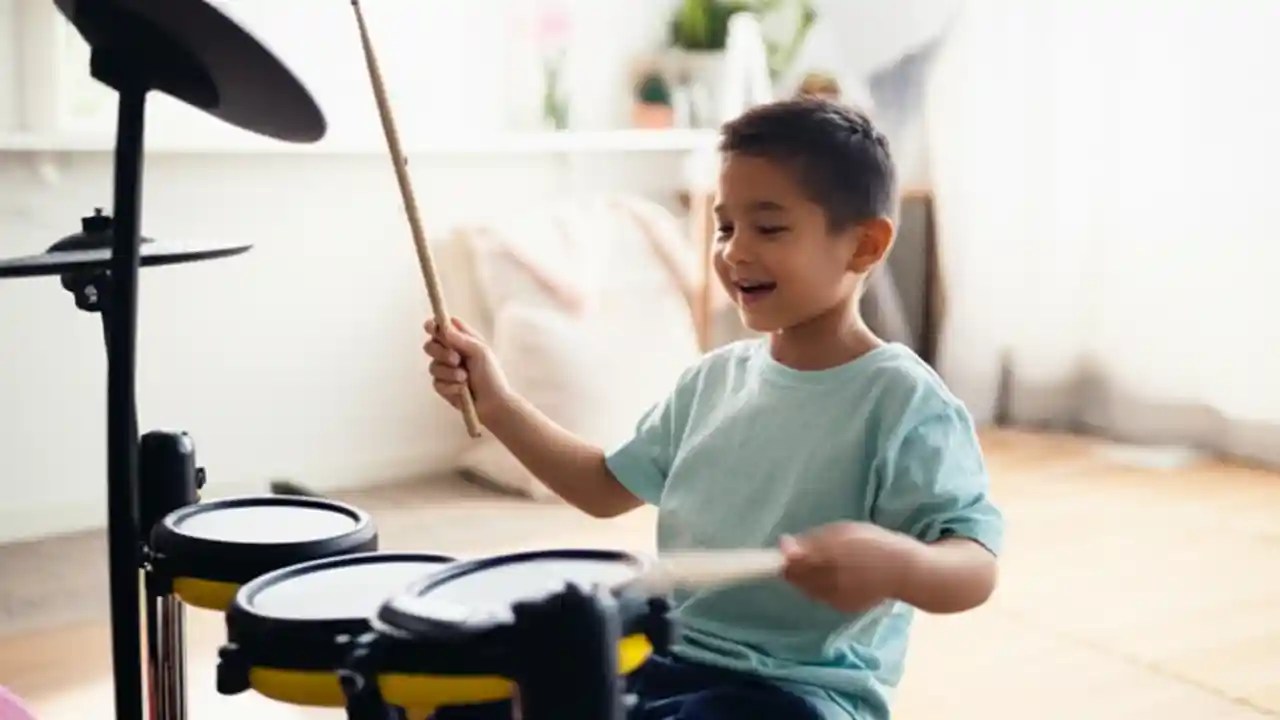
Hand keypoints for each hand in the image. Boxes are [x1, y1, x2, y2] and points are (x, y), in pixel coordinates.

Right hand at [423, 316, 511, 421]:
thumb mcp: (481, 352)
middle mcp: (451, 353)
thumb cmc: (491, 375)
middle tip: (456, 359)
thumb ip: (462, 339)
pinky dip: (450, 386)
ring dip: (449, 373)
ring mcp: (445, 370)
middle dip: (440, 352)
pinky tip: (462, 390)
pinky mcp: (442, 386)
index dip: (434, 326)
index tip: (431, 328)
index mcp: (462, 341)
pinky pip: (436, 382)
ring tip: (465, 378)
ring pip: (432, 366)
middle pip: (430, 345)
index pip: (442, 328)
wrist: (493, 404)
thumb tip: (443, 328)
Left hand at [779, 522, 917, 613]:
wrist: (904, 571)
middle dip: (794, 567)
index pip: (795, 561)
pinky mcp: (843, 607)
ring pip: (807, 589)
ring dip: (805, 578)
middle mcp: (834, 578)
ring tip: (823, 566)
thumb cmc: (874, 543)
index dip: (786, 556)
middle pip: (797, 577)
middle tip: (803, 556)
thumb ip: (814, 539)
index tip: (785, 548)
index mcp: (834, 553)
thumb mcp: (845, 532)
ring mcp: (838, 596)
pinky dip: (819, 588)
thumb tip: (783, 544)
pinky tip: (834, 578)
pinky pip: (821, 597)